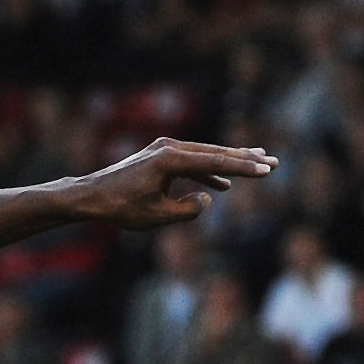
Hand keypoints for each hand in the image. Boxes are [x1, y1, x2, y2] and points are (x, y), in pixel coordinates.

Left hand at [68, 138, 276, 230]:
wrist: (90, 196)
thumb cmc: (121, 208)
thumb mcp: (158, 216)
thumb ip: (188, 210)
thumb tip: (207, 199)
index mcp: (170, 160)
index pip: (215, 162)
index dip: (243, 168)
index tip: (266, 170)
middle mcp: (169, 147)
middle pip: (215, 152)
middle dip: (245, 159)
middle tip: (272, 162)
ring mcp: (163, 149)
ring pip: (205, 155)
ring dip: (229, 162)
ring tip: (256, 165)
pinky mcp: (159, 156)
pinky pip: (190, 163)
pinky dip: (207, 172)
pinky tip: (222, 186)